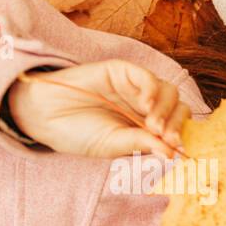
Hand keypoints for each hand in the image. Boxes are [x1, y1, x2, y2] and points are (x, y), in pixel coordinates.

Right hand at [5, 58, 189, 158]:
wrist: (44, 116)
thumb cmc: (78, 133)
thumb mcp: (113, 145)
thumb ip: (141, 144)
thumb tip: (172, 153)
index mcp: (147, 127)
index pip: (177, 127)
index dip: (180, 135)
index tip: (175, 147)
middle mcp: (146, 106)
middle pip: (177, 109)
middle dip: (175, 124)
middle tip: (164, 137)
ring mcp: (135, 88)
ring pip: (168, 93)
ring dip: (165, 110)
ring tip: (152, 126)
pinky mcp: (122, 72)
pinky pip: (147, 77)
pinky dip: (152, 90)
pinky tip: (146, 104)